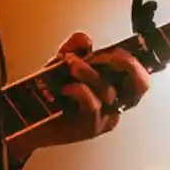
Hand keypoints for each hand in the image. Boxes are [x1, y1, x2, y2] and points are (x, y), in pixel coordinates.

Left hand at [17, 32, 151, 153]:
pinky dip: (80, 90)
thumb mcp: (62, 62)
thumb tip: (87, 41)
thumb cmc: (50, 93)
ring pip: (109, 90)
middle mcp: (114, 102)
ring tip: (71, 65)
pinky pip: (94, 104)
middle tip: (103, 56)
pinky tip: (65, 88)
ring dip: (88, 72)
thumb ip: (75, 47)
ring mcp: (105, 117)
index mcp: (114, 86)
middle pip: (141, 84)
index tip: (112, 49)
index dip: (134, 58)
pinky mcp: (92, 128)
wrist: (28, 116)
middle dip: (126, 63)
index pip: (140, 73)